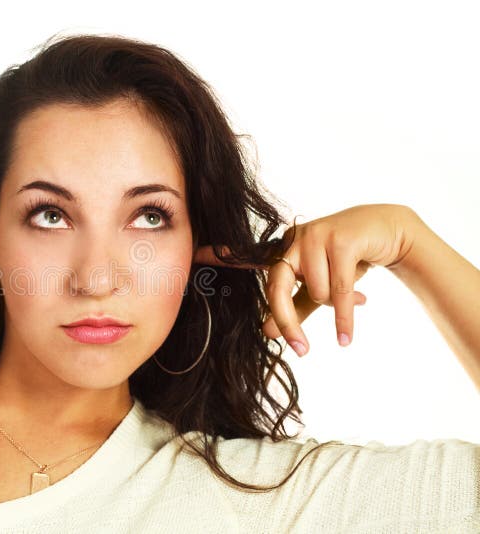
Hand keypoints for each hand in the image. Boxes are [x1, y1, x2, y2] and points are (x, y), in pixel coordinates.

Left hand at [193, 204, 415, 355]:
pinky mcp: (341, 239)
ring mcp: (316, 235)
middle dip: (289, 321)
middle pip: (277, 288)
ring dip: (336, 304)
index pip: (248, 255)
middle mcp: (294, 238)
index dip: (220, 255)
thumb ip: (293, 307)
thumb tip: (267, 332)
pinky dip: (345, 318)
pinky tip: (346, 337)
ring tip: (353, 295)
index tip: (194, 257)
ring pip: (315, 291)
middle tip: (300, 351)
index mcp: (284, 249)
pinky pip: (338, 290)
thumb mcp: (318, 287)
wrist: (389, 233)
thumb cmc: (348, 260)